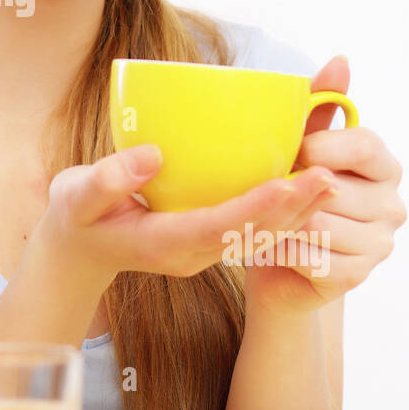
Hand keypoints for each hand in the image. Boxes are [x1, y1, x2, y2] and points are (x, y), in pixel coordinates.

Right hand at [34, 142, 341, 290]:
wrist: (78, 249)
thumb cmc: (76, 216)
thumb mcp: (77, 196)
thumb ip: (108, 179)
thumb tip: (152, 155)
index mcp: (163, 243)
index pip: (219, 226)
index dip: (256, 206)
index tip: (289, 183)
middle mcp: (192, 253)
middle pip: (251, 234)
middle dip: (293, 208)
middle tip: (331, 178)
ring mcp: (203, 251)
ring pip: (259, 235)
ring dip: (297, 212)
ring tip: (332, 182)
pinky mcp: (208, 240)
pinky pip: (251, 229)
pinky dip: (282, 210)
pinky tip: (304, 187)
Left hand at [243, 56, 406, 314]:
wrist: (280, 261)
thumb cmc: (290, 193)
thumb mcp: (302, 145)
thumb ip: (319, 105)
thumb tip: (340, 61)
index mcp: (384, 164)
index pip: (363, 145)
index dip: (319, 147)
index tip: (291, 153)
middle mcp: (392, 204)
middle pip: (333, 188)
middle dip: (291, 189)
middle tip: (265, 190)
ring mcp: (379, 243)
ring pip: (319, 224)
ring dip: (280, 220)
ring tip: (262, 216)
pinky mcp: (356, 277)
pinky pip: (310, 257)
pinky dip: (279, 250)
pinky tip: (267, 245)